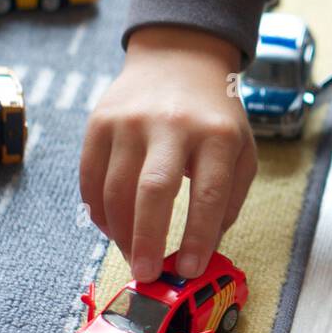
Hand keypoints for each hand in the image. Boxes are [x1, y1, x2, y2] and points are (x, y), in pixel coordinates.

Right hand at [80, 25, 255, 281]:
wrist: (180, 57)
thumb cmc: (215, 116)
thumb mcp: (241, 150)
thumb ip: (228, 199)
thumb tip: (202, 247)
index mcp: (217, 135)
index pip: (207, 195)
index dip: (197, 237)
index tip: (189, 270)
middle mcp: (172, 125)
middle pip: (153, 191)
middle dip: (147, 240)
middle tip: (146, 274)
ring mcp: (131, 121)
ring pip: (115, 188)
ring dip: (121, 232)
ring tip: (133, 255)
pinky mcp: (100, 121)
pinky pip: (90, 176)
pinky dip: (98, 210)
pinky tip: (112, 228)